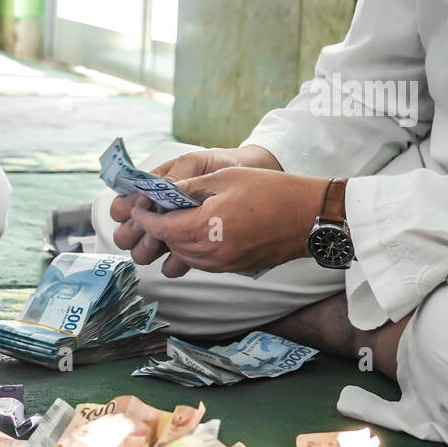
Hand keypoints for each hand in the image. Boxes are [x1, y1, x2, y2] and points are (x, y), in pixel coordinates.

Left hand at [123, 167, 326, 276]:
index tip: (137, 208)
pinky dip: (193, 248)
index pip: (161, 229)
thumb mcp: (226, 178)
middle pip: (171, 245)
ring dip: (175, 240)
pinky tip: (198, 231)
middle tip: (152, 211)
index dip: (145, 218)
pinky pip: (203, 262)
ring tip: (174, 220)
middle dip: (158, 229)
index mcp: (205, 228)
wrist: (311, 216)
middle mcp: (211, 253)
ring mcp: (224, 264)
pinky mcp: (235, 268)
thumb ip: (190, 187)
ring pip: (186, 257)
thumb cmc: (272, 191)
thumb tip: (163, 189)